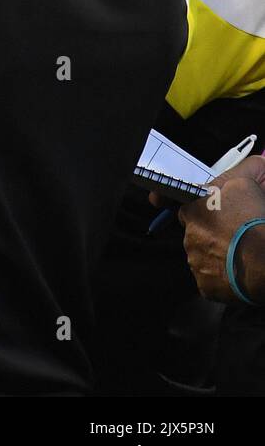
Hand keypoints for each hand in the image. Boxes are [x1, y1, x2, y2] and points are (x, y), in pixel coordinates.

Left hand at [178, 157, 264, 302]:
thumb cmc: (255, 221)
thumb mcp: (248, 184)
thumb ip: (246, 169)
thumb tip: (256, 160)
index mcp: (192, 210)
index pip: (191, 207)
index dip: (206, 210)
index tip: (218, 216)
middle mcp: (189, 235)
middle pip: (200, 232)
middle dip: (217, 233)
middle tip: (240, 235)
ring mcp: (195, 262)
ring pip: (206, 255)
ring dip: (221, 255)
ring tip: (243, 254)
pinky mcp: (205, 285)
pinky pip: (213, 279)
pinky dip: (225, 277)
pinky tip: (241, 272)